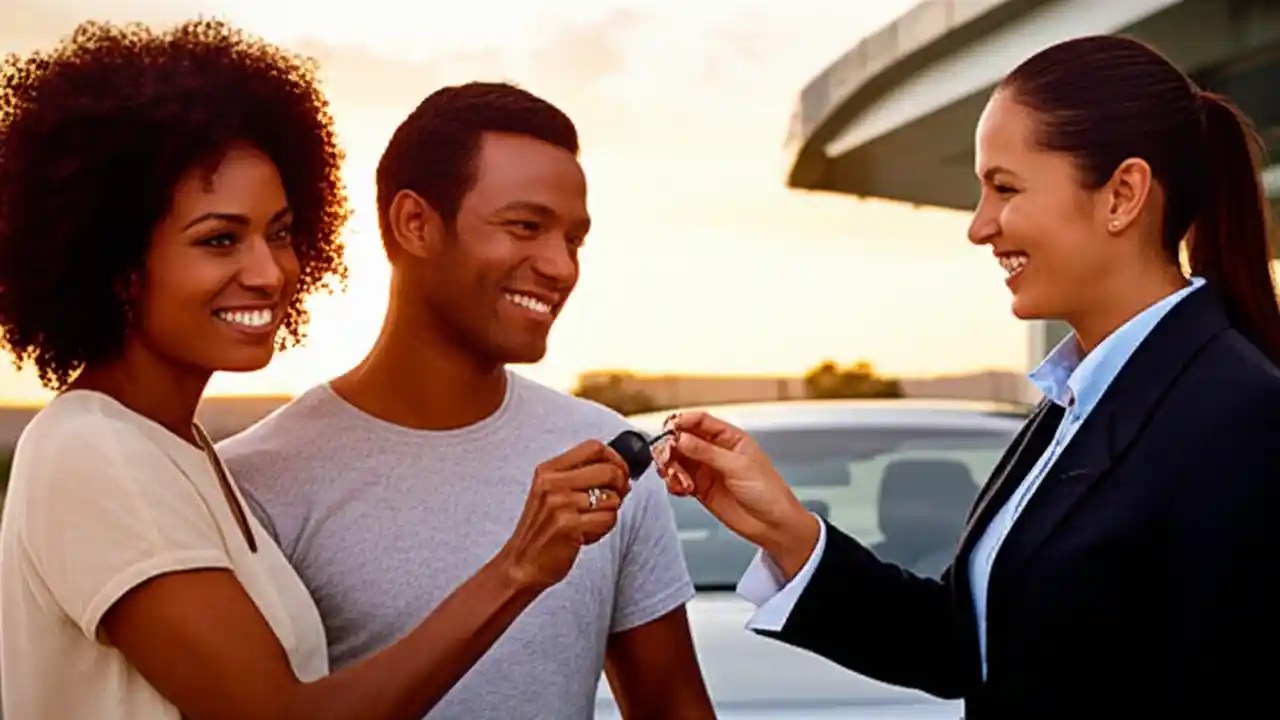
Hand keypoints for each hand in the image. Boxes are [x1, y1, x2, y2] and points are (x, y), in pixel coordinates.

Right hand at [497, 440, 630, 591]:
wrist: (520, 563)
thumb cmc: (540, 530)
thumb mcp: (550, 494)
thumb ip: (580, 478)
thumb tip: (621, 474)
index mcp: (548, 470)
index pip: (594, 448)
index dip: (615, 458)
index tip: (620, 472)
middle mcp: (552, 483)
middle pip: (608, 470)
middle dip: (621, 485)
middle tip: (616, 498)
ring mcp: (560, 504)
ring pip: (612, 498)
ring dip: (610, 512)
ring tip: (592, 521)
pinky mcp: (568, 526)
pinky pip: (607, 519)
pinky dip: (604, 529)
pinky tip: (587, 534)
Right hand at [657, 412, 818, 579]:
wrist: (773, 525)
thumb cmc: (768, 492)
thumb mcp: (737, 466)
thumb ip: (706, 452)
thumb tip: (680, 438)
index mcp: (730, 438)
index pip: (700, 421)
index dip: (682, 422)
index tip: (669, 429)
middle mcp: (716, 451)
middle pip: (683, 439)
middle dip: (671, 446)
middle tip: (667, 457)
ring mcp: (707, 470)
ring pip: (678, 460)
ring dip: (671, 467)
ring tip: (678, 478)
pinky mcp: (701, 489)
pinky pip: (679, 480)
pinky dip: (674, 483)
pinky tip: (682, 489)